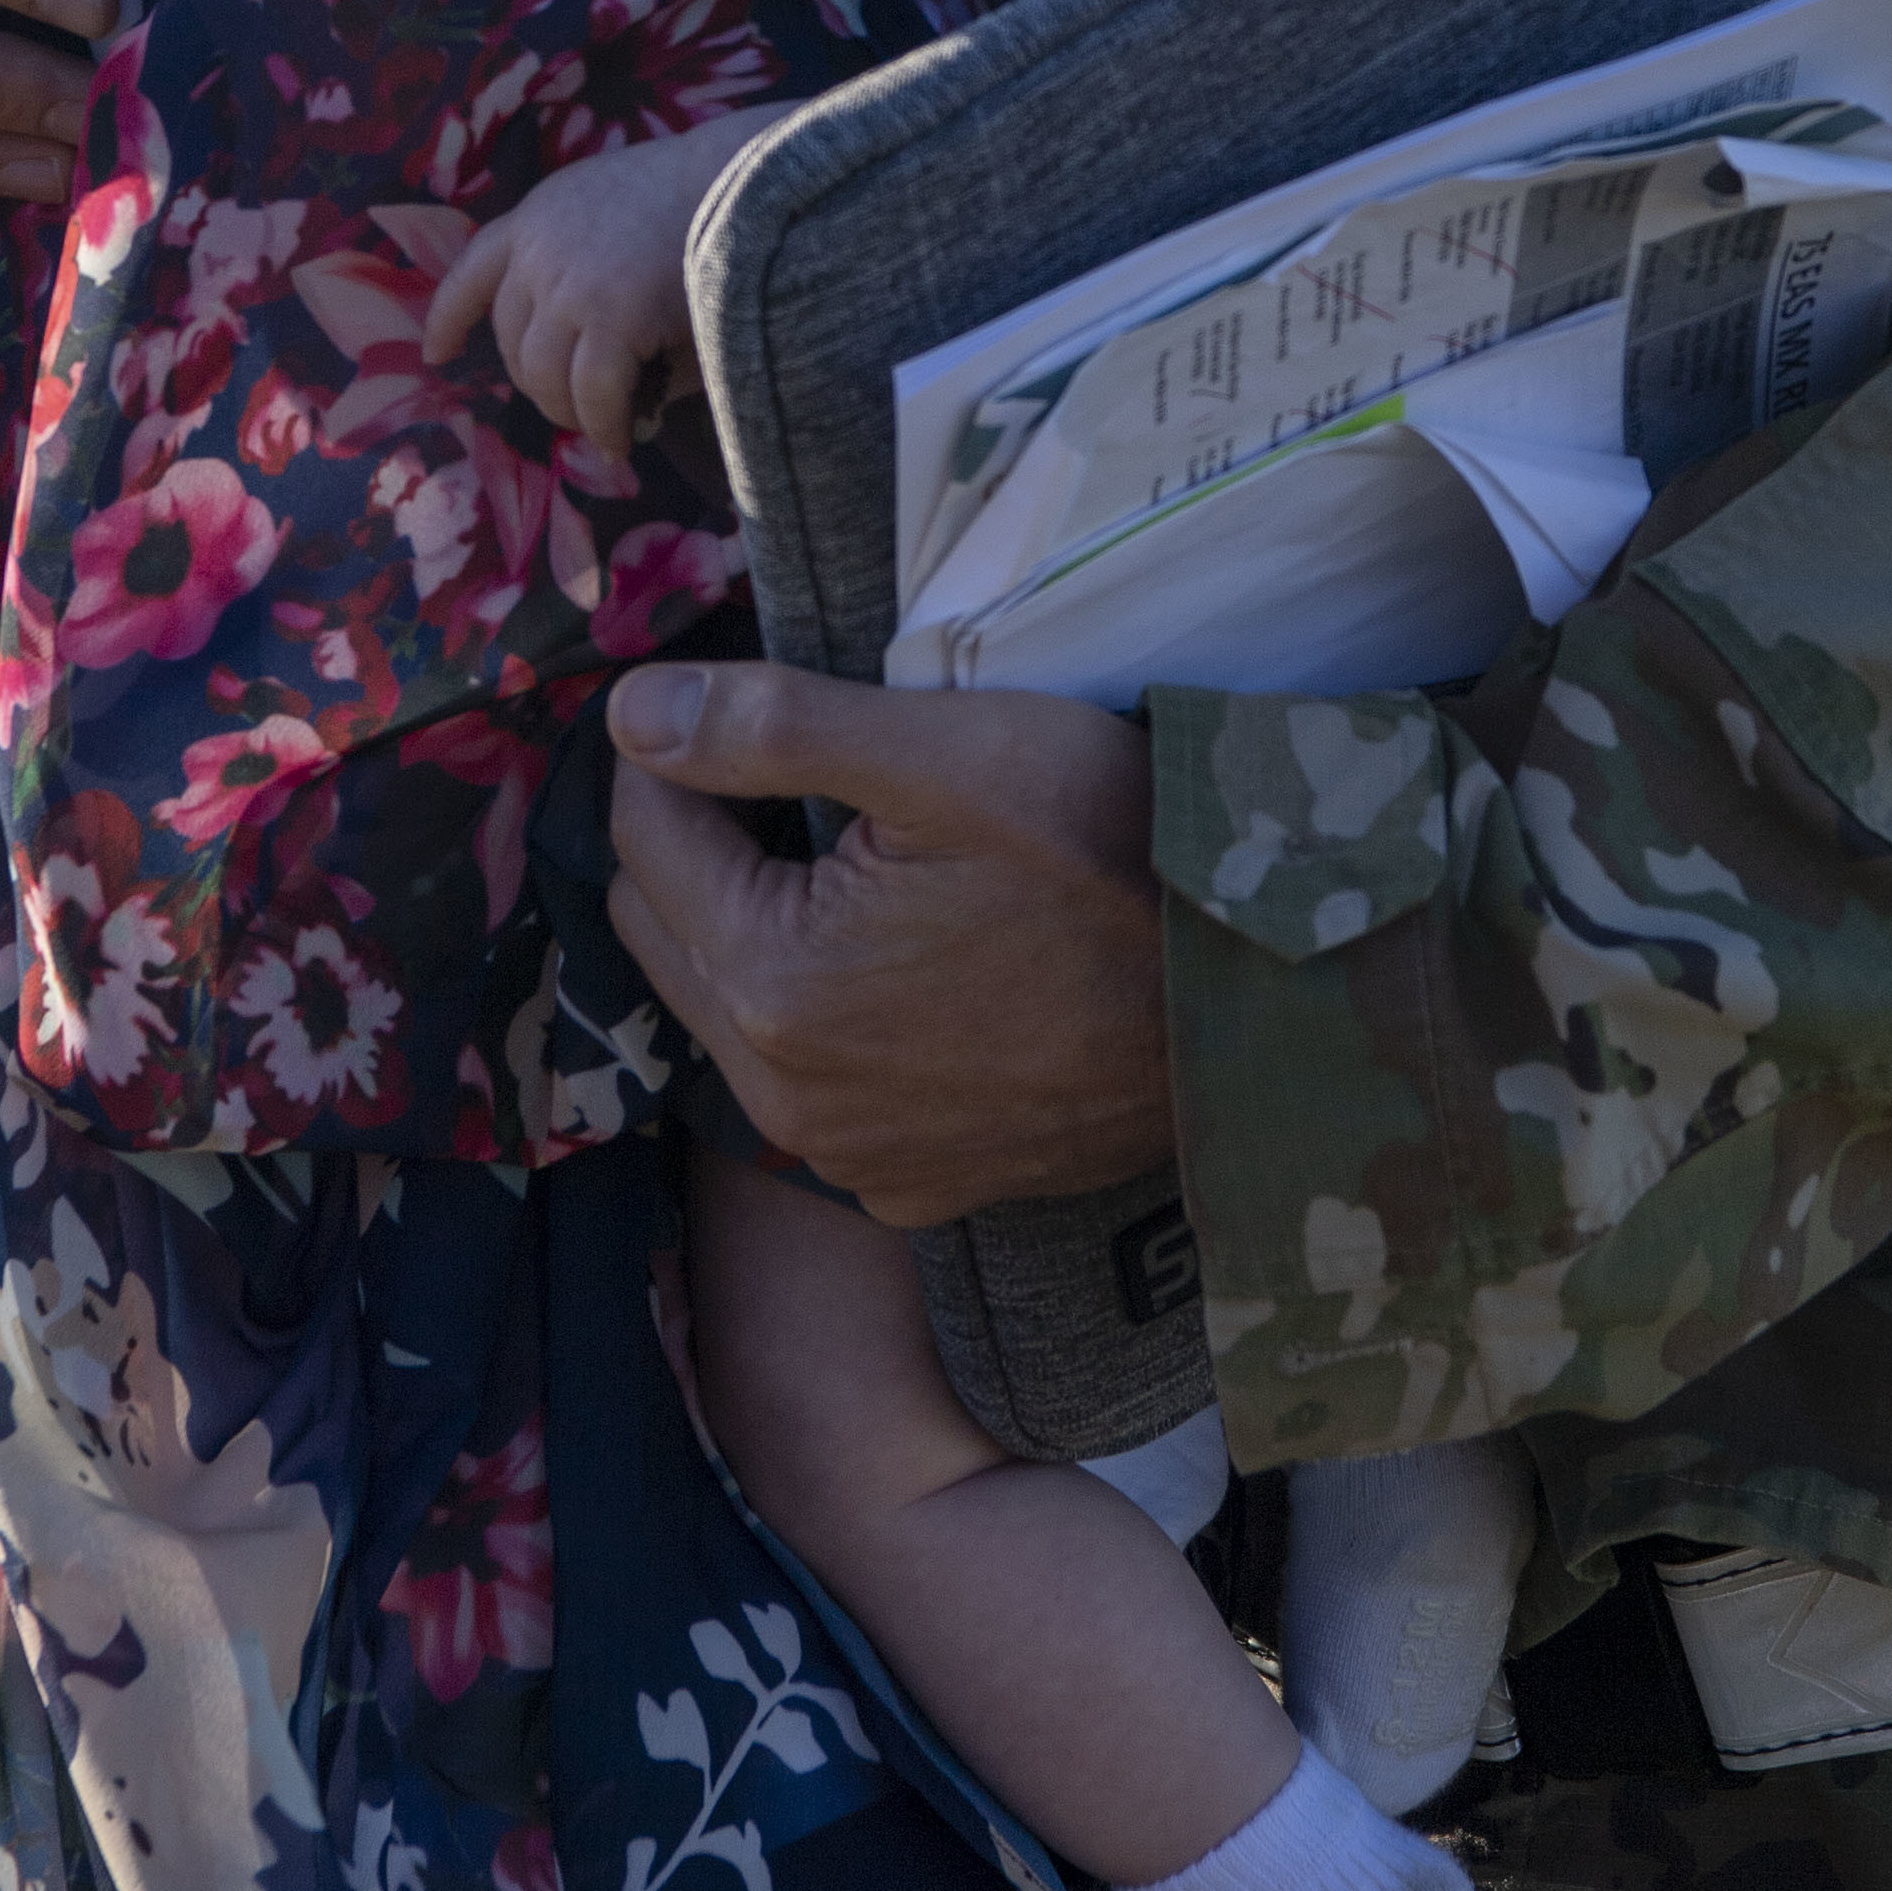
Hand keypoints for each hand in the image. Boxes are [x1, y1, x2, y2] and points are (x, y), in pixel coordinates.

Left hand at [424, 127, 735, 454]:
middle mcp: (539, 248)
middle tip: (577, 404)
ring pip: (544, 377)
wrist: (755, 177)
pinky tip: (623, 439)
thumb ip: (594, 273)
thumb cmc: (708, 196)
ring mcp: (569, 284)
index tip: (437, 354)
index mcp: (540, 214)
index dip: (450, 317)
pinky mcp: (609, 318)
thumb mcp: (627, 216)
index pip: (473, 268)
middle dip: (538, 381)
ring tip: (603, 426)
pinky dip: (606, 425)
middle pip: (511, 340)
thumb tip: (591, 367)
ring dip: (570, 411)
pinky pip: (593, 395)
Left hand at [605, 662, 1170, 1228]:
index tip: (741, 704)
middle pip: (665, 928)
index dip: (677, 746)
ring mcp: (850, 1157)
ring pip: (728, 1010)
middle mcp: (787, 1098)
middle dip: (700, 842)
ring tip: (858, 866)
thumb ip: (770, 728)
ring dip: (755, 930)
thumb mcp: (949, 752)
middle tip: (797, 777)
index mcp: (773, 981)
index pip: (644, 831)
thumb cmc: (1118, 853)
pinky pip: (813, 1085)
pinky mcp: (912, 1186)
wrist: (1260, 1003)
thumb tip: (631, 712)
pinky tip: (909, 965)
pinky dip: (824, 1019)